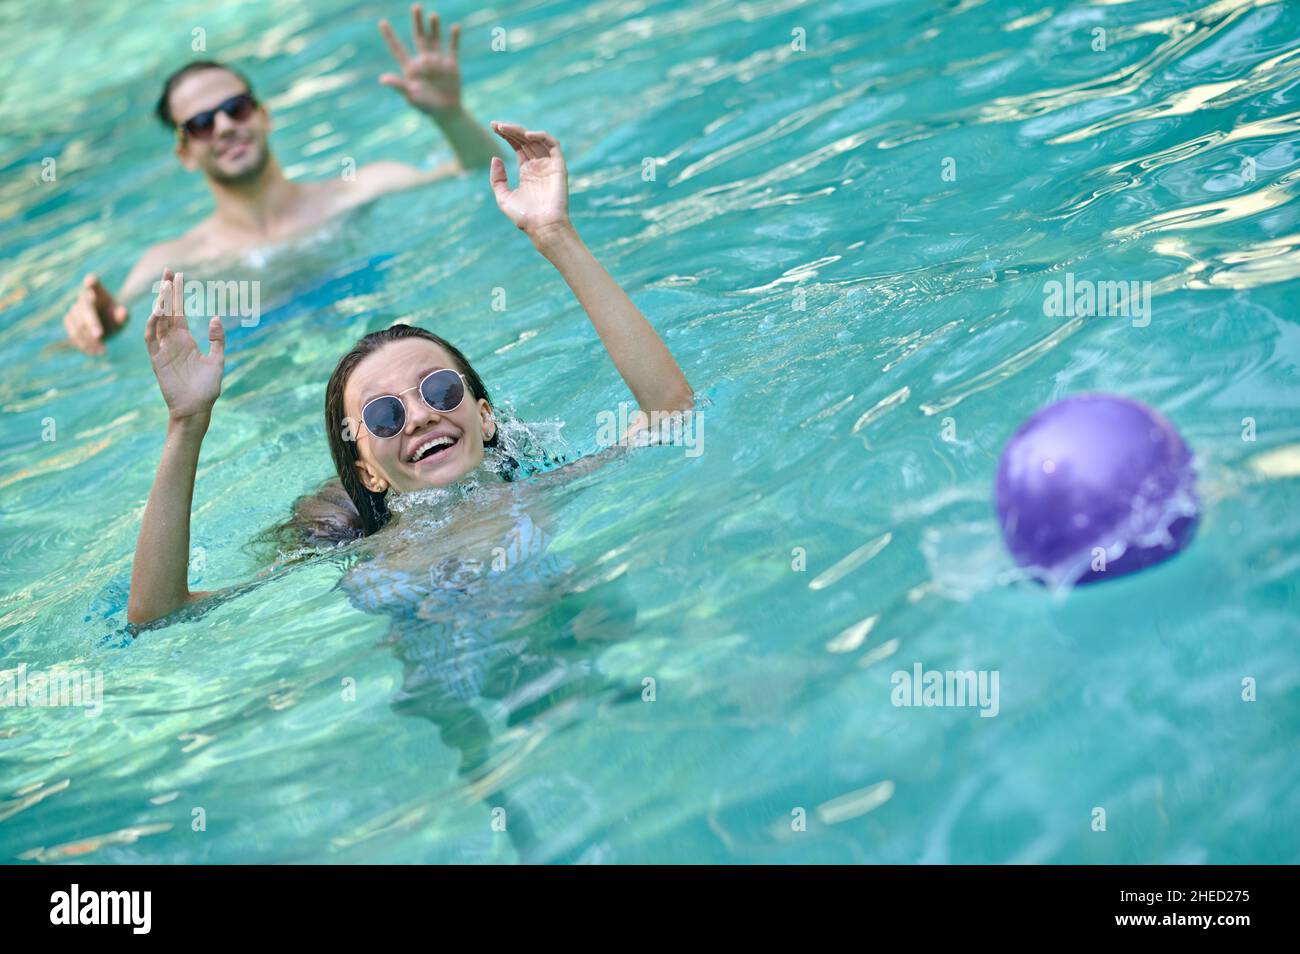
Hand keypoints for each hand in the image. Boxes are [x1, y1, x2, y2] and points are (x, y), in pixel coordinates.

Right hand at [63, 274, 127, 354]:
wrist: (108, 323)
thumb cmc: (118, 316)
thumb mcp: (124, 316)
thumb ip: (123, 315)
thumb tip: (123, 313)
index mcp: (98, 292)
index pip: (94, 284)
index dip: (92, 282)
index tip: (91, 280)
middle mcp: (83, 299)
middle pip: (84, 310)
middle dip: (90, 323)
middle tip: (99, 336)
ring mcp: (74, 311)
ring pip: (76, 325)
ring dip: (87, 338)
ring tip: (103, 349)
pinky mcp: (70, 323)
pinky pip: (73, 335)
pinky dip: (84, 345)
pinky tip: (96, 352)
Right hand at [143, 269, 224, 421]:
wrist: (196, 408)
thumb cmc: (207, 388)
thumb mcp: (217, 361)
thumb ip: (217, 340)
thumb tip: (216, 317)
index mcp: (186, 340)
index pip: (179, 311)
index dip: (177, 294)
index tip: (178, 275)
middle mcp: (172, 342)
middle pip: (167, 311)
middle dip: (167, 292)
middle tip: (168, 271)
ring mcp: (163, 350)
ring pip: (158, 322)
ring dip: (160, 304)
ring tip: (164, 287)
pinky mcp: (157, 361)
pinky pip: (151, 340)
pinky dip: (152, 326)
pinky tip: (157, 312)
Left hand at [378, 5, 461, 116]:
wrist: (446, 113)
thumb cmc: (426, 107)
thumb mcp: (411, 97)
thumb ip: (399, 86)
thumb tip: (382, 79)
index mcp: (411, 68)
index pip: (398, 48)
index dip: (390, 36)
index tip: (382, 22)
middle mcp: (423, 61)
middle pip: (419, 37)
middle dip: (417, 22)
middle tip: (416, 7)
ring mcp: (438, 62)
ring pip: (435, 40)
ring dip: (434, 27)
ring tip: (433, 15)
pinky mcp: (451, 65)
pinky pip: (452, 48)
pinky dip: (454, 38)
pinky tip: (455, 27)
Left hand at [489, 123, 572, 243]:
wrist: (543, 227)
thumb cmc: (524, 217)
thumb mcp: (503, 197)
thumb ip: (498, 179)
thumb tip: (496, 157)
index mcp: (527, 171)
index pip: (517, 146)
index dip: (506, 135)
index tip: (493, 127)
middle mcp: (538, 166)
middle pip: (524, 140)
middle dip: (510, 130)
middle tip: (495, 125)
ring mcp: (548, 165)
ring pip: (536, 139)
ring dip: (520, 131)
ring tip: (504, 128)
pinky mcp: (558, 166)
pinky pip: (553, 145)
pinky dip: (541, 136)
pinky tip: (526, 135)